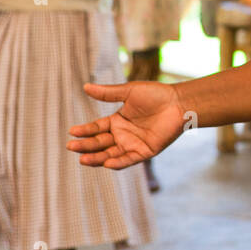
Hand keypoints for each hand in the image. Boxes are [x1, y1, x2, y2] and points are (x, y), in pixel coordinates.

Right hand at [67, 81, 188, 168]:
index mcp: (117, 121)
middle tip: (71, 146)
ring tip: (82, 159)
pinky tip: (106, 162)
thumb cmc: (156, 94)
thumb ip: (108, 93)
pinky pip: (128, 160)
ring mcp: (133, 144)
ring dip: (96, 158)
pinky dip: (117, 162)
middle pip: (100, 143)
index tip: (72, 131)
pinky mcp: (144, 151)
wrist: (179, 103)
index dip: (84, 130)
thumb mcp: (129, 92)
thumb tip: (85, 86)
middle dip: (85, 146)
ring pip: (110, 154)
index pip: (96, 128)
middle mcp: (122, 134)